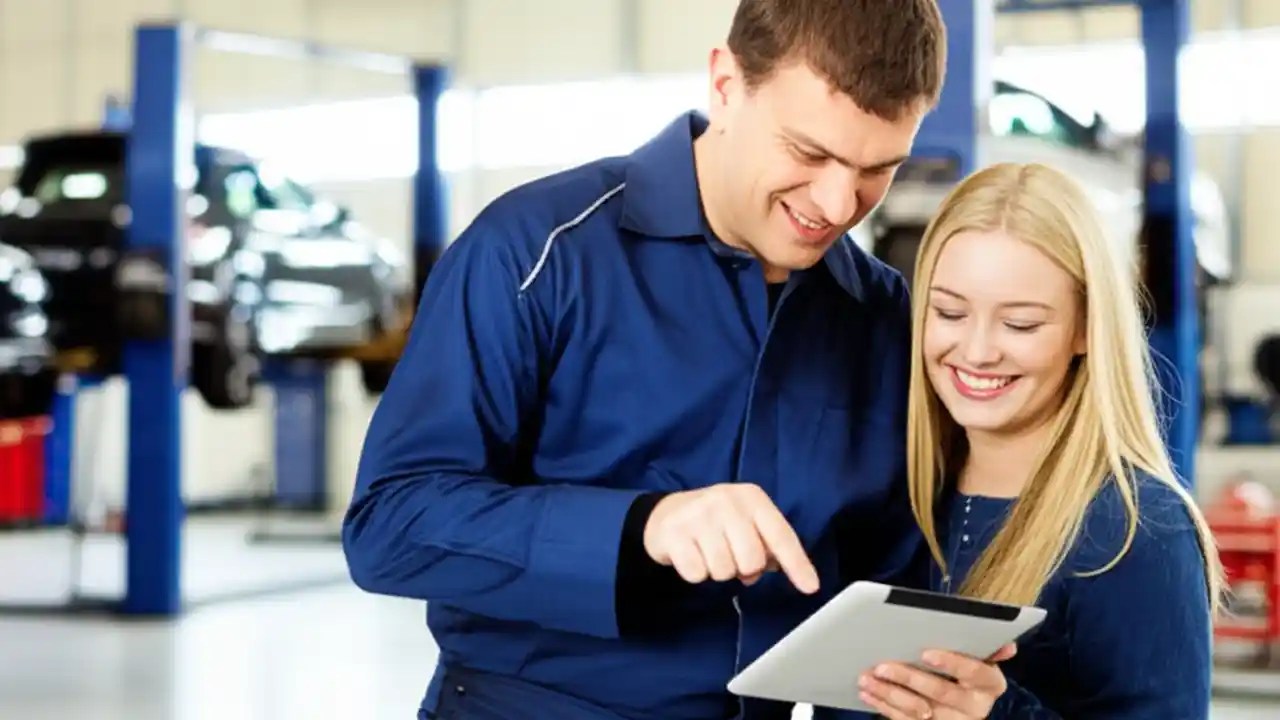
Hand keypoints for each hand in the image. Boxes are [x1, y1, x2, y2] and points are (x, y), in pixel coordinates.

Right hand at [643, 483, 818, 593]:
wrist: (667, 513)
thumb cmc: (717, 522)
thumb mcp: (746, 523)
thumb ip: (767, 545)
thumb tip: (775, 568)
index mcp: (752, 498)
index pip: (781, 535)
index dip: (797, 564)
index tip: (810, 587)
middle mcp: (726, 501)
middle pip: (752, 561)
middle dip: (743, 568)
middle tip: (731, 557)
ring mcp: (698, 515)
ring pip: (724, 571)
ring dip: (718, 571)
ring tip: (709, 553)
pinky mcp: (674, 533)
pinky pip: (697, 574)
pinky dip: (695, 573)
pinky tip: (691, 555)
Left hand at [857, 644, 1015, 718]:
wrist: (962, 708)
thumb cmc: (966, 671)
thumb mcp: (978, 659)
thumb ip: (985, 647)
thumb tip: (1008, 646)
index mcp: (990, 684)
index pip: (975, 672)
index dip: (952, 662)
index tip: (926, 652)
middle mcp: (975, 707)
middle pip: (941, 692)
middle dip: (908, 677)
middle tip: (882, 665)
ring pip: (919, 710)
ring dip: (889, 693)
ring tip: (867, 677)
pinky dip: (883, 705)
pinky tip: (868, 692)